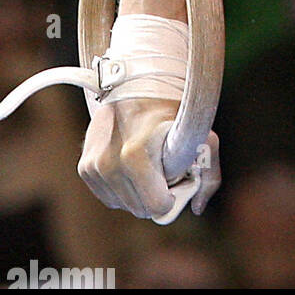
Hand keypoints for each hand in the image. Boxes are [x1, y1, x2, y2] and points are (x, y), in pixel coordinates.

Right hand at [78, 96, 220, 219]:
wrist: (138, 85)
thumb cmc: (175, 112)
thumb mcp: (202, 137)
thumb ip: (209, 176)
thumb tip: (198, 208)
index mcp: (136, 156)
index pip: (156, 206)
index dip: (171, 198)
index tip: (176, 179)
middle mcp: (110, 162)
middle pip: (139, 209)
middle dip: (154, 195)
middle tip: (163, 168)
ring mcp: (94, 165)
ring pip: (122, 205)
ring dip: (137, 192)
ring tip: (147, 164)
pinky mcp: (85, 167)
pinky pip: (108, 197)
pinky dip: (121, 188)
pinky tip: (131, 166)